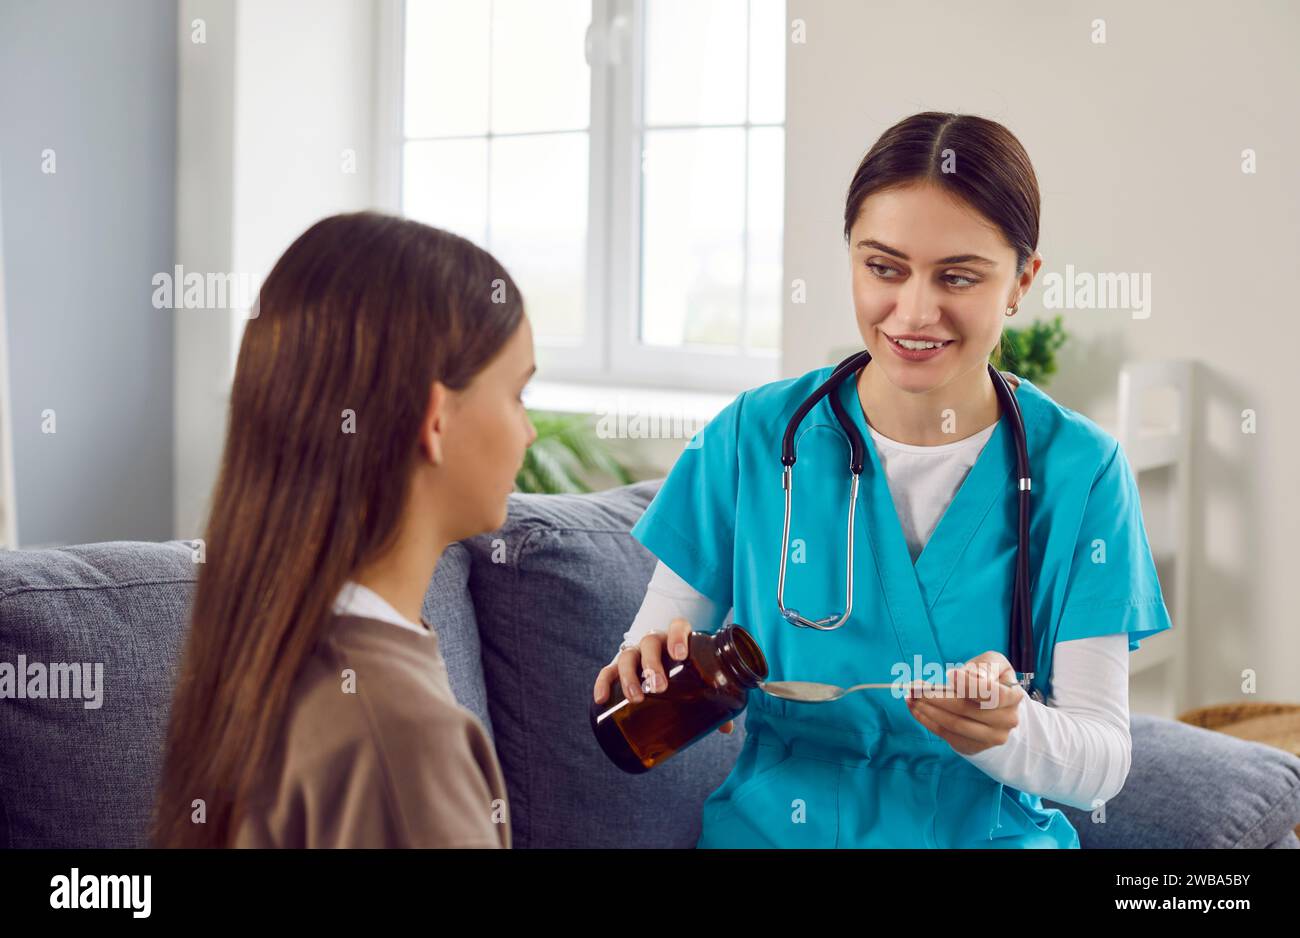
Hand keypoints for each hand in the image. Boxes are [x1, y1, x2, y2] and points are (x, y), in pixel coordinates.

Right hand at [592, 617, 734, 733]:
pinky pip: (607, 671)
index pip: (677, 626)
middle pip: (649, 643)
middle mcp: (654, 643)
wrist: (663, 665)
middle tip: (659, 687)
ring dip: (629, 676)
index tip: (680, 655)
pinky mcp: (618, 668)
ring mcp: (635, 654)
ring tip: (636, 698)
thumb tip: (725, 729)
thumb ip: (713, 698)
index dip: (677, 637)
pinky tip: (601, 699)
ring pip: (627, 656)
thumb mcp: (699, 680)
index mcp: (677, 639)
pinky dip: (603, 683)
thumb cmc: (686, 674)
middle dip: (652, 664)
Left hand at [903, 651, 1023, 755]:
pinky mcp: (974, 745)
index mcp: (1013, 696)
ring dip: (927, 710)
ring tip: (911, 696)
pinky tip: (914, 708)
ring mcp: (991, 737)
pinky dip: (927, 720)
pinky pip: (946, 734)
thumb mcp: (993, 664)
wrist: (999, 708)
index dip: (969, 685)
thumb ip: (983, 667)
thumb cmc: (992, 678)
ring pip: (954, 724)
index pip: (992, 694)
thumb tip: (964, 675)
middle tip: (915, 686)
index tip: (948, 675)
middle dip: (936, 697)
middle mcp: (1006, 720)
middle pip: (966, 710)